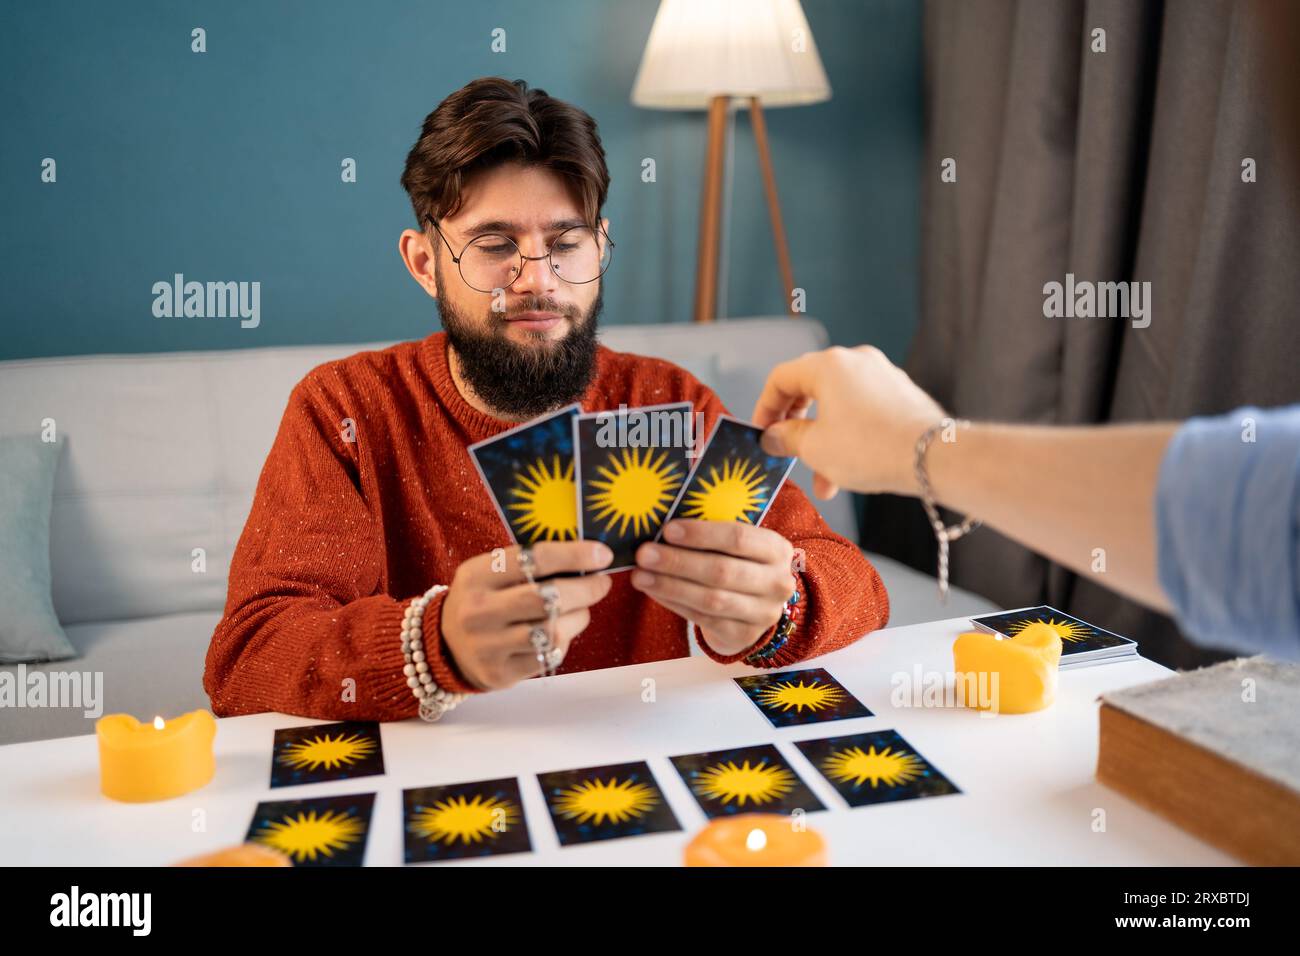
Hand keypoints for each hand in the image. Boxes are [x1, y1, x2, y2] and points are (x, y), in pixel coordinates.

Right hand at [441, 541, 613, 689]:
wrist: (444, 646)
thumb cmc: (482, 600)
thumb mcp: (490, 573)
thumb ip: (529, 564)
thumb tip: (586, 556)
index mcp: (476, 576)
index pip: (533, 559)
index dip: (574, 555)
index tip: (601, 555)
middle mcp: (478, 611)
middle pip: (546, 598)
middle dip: (585, 589)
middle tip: (601, 583)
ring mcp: (488, 646)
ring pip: (552, 630)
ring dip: (578, 617)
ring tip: (580, 609)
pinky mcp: (501, 673)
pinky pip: (548, 655)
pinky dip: (564, 641)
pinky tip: (561, 631)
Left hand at [632, 519, 794, 656]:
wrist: (753, 607)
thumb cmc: (737, 562)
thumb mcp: (736, 545)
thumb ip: (710, 532)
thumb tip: (663, 523)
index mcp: (776, 549)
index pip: (738, 538)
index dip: (701, 534)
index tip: (668, 530)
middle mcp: (777, 582)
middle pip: (722, 571)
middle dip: (678, 562)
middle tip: (644, 553)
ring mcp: (764, 613)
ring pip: (710, 599)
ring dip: (670, 585)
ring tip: (641, 575)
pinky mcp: (744, 635)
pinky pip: (703, 618)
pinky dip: (674, 603)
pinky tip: (653, 590)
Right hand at [751, 345, 944, 497]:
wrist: (932, 458)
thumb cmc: (874, 448)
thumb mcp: (815, 448)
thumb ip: (786, 438)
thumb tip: (773, 436)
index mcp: (828, 366)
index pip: (781, 378)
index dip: (765, 407)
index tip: (762, 432)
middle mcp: (856, 361)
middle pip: (810, 390)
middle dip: (796, 427)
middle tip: (787, 451)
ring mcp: (882, 375)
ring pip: (838, 406)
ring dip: (824, 440)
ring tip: (824, 479)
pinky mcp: (900, 394)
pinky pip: (863, 411)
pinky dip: (850, 436)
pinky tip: (850, 468)